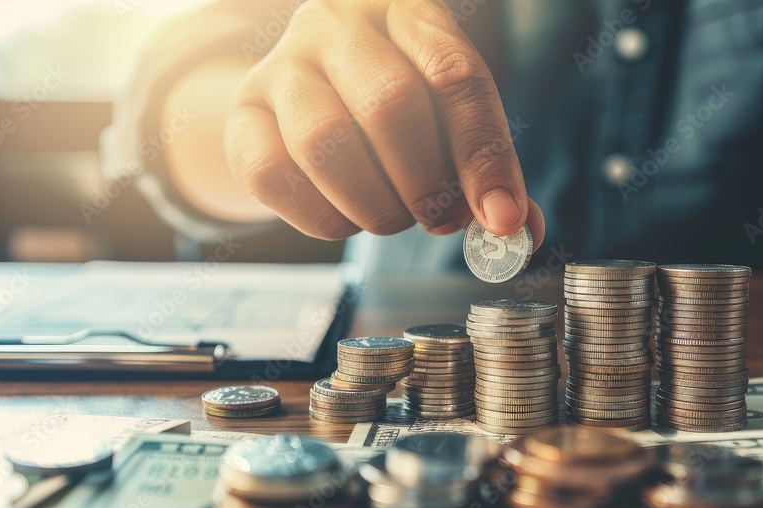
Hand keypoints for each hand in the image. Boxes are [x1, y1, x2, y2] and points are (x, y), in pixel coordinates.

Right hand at [223, 0, 543, 244]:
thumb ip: (484, 166)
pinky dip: (321, 218)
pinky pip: (275, 176)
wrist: (305, 94)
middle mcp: (337, 24)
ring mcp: (281, 64)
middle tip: (443, 220)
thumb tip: (520, 232)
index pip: (454, 75)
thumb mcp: (447, 118)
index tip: (503, 218)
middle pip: (390, 104)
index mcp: (405, 10)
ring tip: (394, 219)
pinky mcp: (242, 113)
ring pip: (325, 143)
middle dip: (427, 184)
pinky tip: (345, 219)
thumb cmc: (394, 108)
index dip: (483, 155)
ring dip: (374, 206)